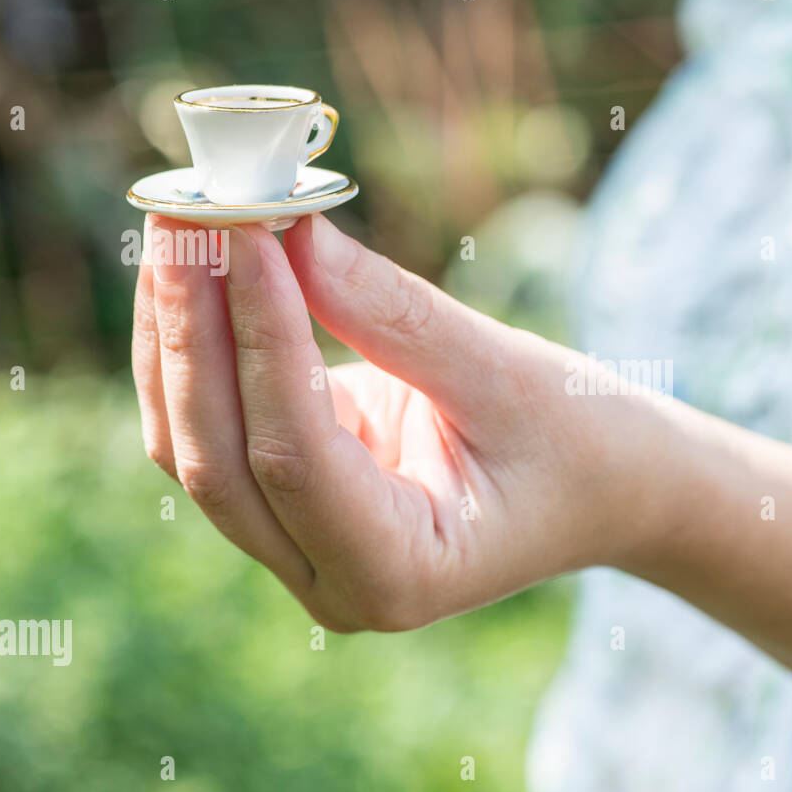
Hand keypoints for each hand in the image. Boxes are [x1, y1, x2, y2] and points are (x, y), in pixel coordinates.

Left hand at [131, 213, 669, 630]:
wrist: (612, 489)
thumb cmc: (585, 444)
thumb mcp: (505, 376)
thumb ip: (392, 315)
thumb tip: (289, 232)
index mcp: (398, 574)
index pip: (295, 456)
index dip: (263, 338)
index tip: (248, 231)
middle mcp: (332, 579)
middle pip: (218, 461)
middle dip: (193, 332)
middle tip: (186, 212)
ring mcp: (303, 547)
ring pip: (199, 445)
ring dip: (179, 335)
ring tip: (181, 222)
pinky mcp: (295, 501)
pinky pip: (220, 424)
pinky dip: (204, 348)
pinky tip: (198, 269)